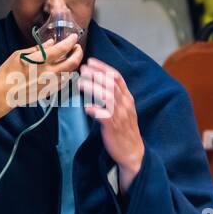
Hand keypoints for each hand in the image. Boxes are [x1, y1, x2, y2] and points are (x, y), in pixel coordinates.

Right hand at [0, 33, 82, 109]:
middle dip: (78, 52)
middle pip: (73, 62)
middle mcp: (49, 72)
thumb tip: (50, 43)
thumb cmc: (8, 73)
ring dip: (73, 64)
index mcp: (41, 60)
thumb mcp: (19, 55)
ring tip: (70, 58)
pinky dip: (67, 74)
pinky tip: (63, 71)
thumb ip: (37, 48)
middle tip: (76, 47)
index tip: (73, 37)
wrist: (3, 94)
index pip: (63, 48)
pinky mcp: (49, 92)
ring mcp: (50, 84)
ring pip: (70, 73)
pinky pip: (64, 82)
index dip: (71, 41)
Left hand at [78, 57, 143, 193]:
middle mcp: (125, 104)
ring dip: (93, 87)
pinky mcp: (113, 127)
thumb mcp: (123, 110)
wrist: (133, 152)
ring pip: (107, 96)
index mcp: (127, 98)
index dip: (104, 67)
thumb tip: (97, 84)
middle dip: (97, 74)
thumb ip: (114, 97)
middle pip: (111, 83)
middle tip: (83, 68)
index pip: (117, 77)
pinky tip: (86, 107)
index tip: (91, 61)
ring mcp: (120, 115)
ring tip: (80, 83)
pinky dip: (95, 110)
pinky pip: (104, 116)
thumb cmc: (124, 130)